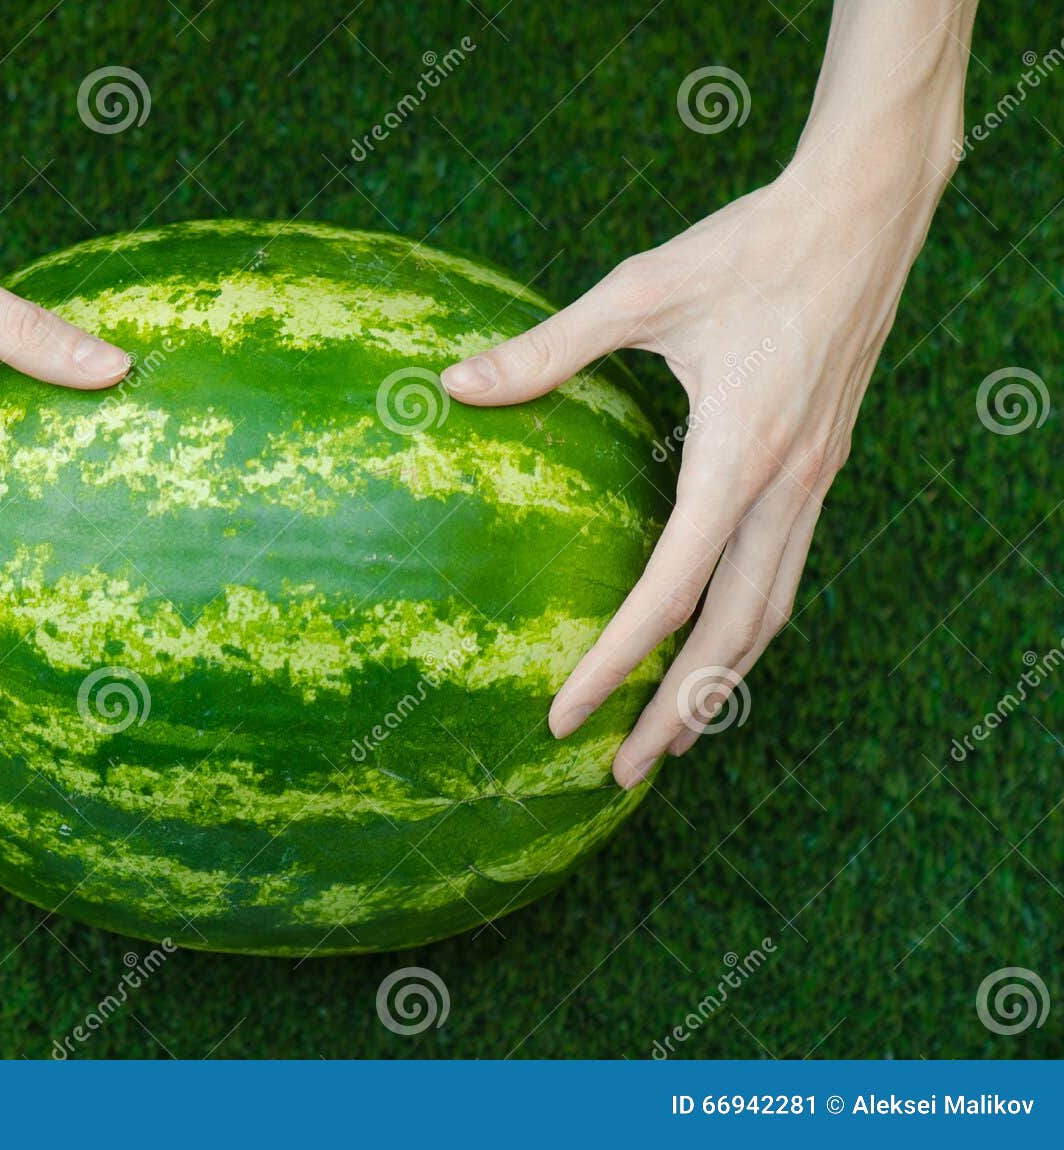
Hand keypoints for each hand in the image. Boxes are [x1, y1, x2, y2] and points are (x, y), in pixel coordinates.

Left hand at [442, 162, 949, 785]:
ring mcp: (814, 484)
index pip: (669, 592)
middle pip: (733, 635)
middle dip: (676, 709)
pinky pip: (783, 574)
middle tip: (618, 769)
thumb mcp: (642, 289)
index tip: (560, 715)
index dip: (610, 662)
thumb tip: (452, 385)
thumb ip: (548, 348)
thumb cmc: (751, 246)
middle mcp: (788, 488)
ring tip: (666, 735)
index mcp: (742, 457)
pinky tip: (709, 641)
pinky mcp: (823, 468)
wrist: (867, 211)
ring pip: (769, 615)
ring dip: (718, 682)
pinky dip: (744, 627)